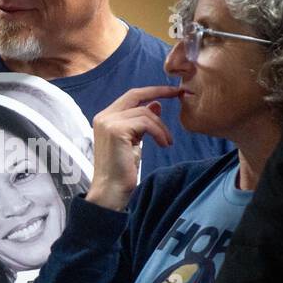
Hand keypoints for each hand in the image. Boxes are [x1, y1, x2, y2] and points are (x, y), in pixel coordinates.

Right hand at [85, 85, 180, 210]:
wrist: (111, 191)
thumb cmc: (122, 171)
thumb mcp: (135, 142)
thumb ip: (142, 122)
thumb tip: (156, 104)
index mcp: (105, 118)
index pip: (130, 96)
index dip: (151, 91)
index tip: (170, 91)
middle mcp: (104, 117)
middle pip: (135, 95)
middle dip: (159, 91)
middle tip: (178, 93)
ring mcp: (108, 122)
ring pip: (145, 112)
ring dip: (161, 127)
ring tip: (167, 142)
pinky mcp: (116, 130)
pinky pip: (146, 123)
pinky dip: (159, 133)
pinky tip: (164, 144)